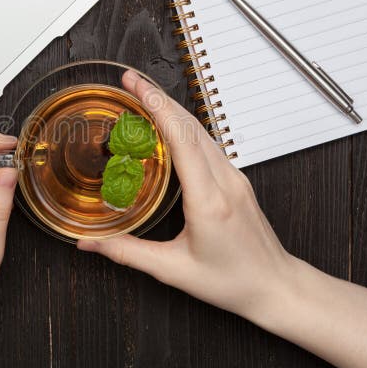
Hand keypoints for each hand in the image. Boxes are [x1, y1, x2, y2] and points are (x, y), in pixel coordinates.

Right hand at [77, 70, 294, 321]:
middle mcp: (225, 181)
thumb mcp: (173, 271)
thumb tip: (90, 244)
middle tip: (130, 80)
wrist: (275, 287)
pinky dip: (185, 127)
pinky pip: (209, 144)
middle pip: (191, 125)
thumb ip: (128, 252)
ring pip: (202, 131)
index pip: (181, 139)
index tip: (135, 85)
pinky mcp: (236, 181)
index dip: (156, 106)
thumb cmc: (233, 281)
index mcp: (209, 199)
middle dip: (158, 97)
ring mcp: (234, 177)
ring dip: (172, 109)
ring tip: (144, 96)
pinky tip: (169, 127)